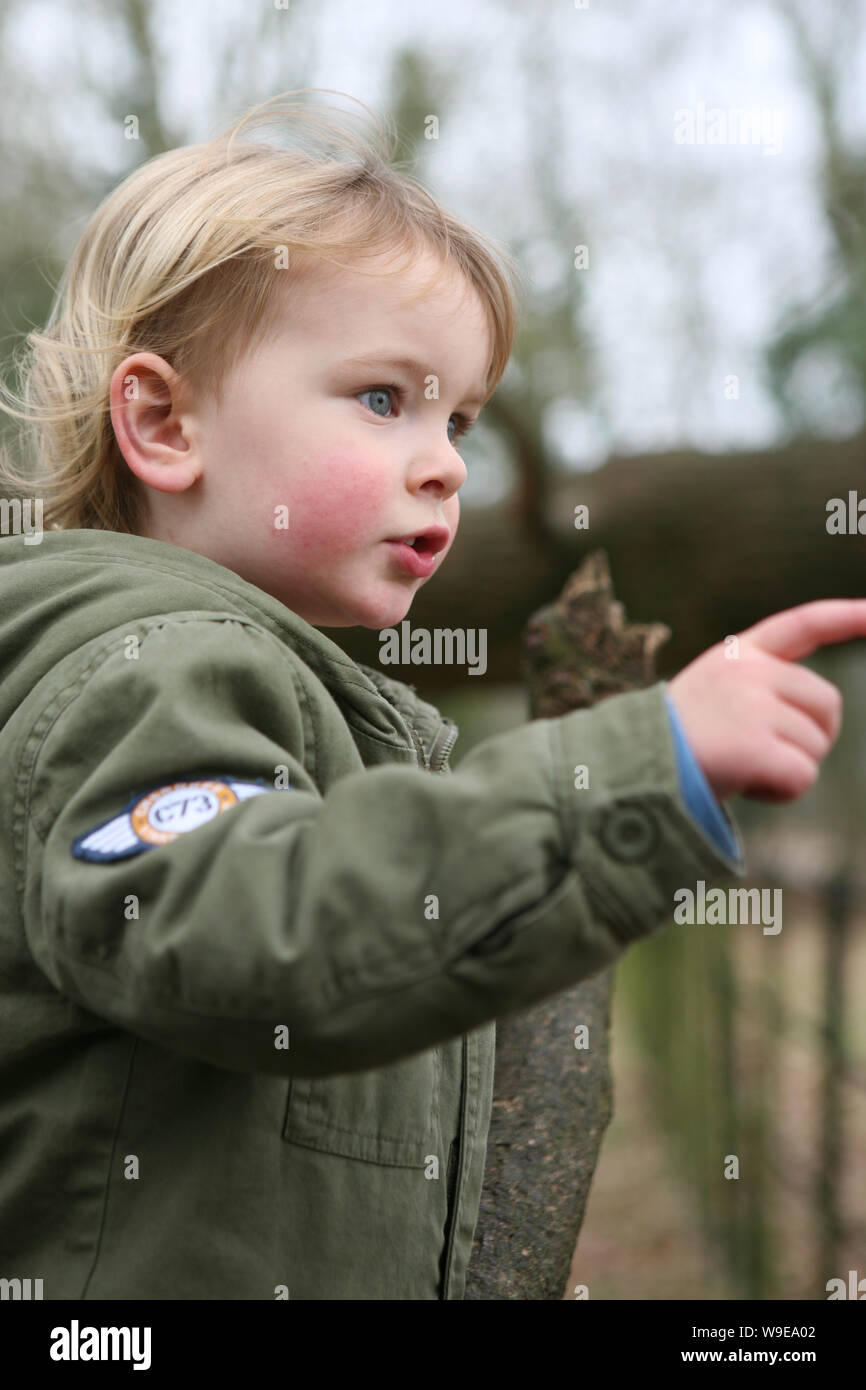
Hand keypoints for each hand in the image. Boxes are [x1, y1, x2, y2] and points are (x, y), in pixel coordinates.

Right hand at [666, 600, 865, 801]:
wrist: (625, 767)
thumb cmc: (667, 743)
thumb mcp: (710, 697)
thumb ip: (757, 692)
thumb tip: (814, 722)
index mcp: (736, 654)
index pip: (802, 625)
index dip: (846, 616)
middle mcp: (749, 671)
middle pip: (827, 704)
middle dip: (810, 737)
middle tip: (761, 755)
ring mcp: (753, 706)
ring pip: (816, 746)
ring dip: (788, 768)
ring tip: (737, 767)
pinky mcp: (756, 745)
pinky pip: (802, 776)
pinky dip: (781, 792)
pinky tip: (743, 785)